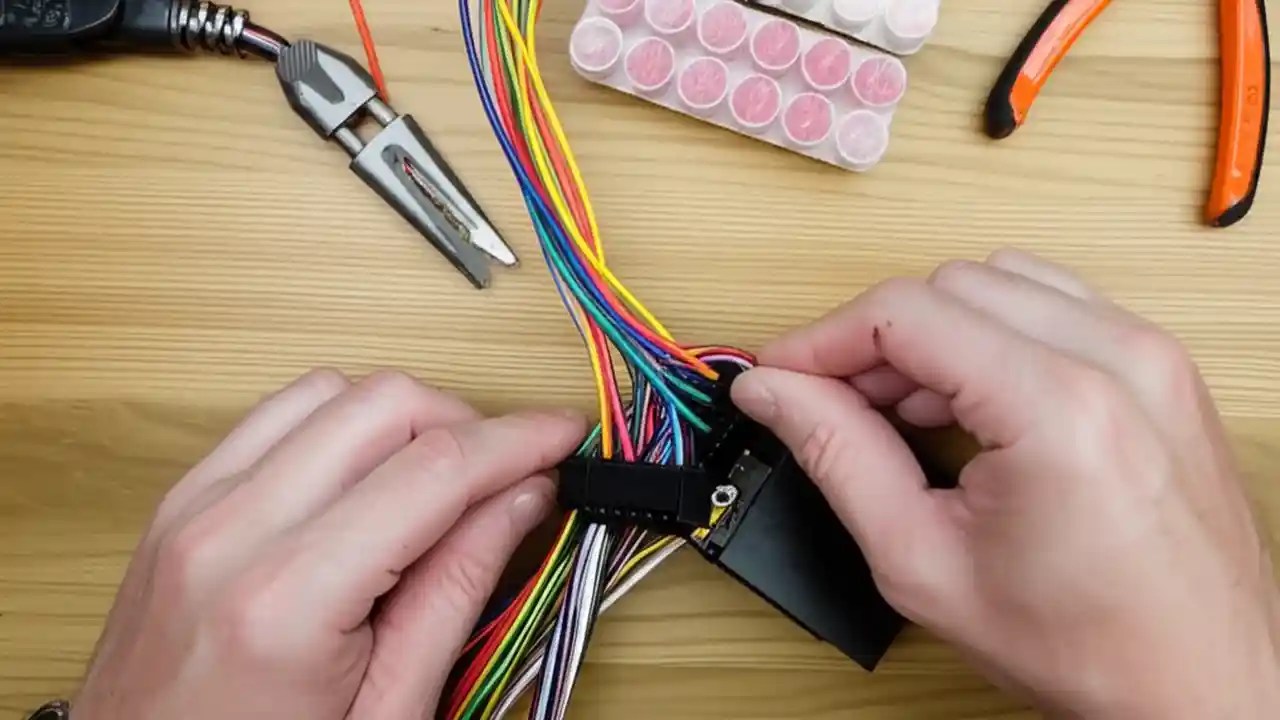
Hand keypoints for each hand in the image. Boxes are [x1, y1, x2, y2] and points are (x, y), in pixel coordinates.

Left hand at [75, 370, 584, 719]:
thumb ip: (455, 592)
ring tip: (440, 481)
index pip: (433, 468)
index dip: (516, 440)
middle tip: (510, 472)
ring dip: (401, 418)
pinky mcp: (179, 502)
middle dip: (466, 421)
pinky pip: (277, 416)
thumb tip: (520, 498)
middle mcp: (226, 530)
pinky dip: (341, 426)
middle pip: (380, 403)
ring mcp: (191, 506)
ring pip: (328, 391)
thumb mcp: (386, 713)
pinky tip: (369, 478)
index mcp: (284, 599)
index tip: (564, 436)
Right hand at [732, 250, 1279, 718]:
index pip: (906, 312)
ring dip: (936, 330)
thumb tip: (775, 392)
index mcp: (1059, 409)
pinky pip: (1054, 301)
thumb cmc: (1086, 643)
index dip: (824, 338)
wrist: (1197, 682)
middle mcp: (1118, 361)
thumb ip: (836, 456)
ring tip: (908, 407)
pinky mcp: (1161, 366)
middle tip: (838, 403)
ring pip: (1000, 280)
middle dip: (876, 338)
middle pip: (949, 286)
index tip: (784, 372)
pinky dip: (992, 333)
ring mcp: (1150, 357)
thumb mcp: (922, 560)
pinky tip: (969, 398)